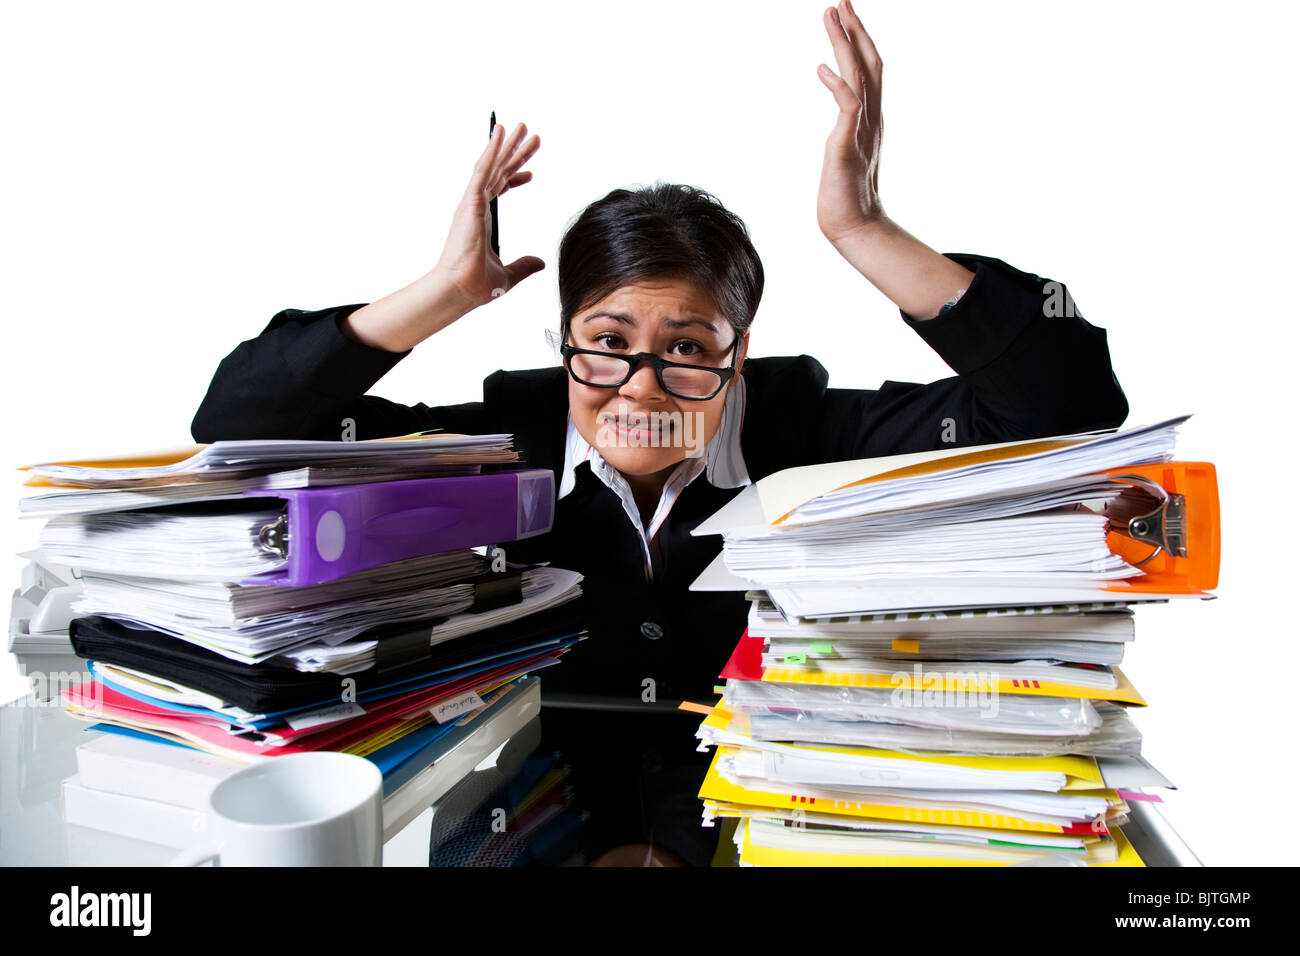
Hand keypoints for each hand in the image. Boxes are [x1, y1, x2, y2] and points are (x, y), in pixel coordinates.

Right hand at [432, 121, 544, 312]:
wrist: (459, 291)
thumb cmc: (475, 286)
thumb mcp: (508, 275)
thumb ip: (524, 266)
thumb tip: (541, 262)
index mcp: (482, 220)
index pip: (499, 190)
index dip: (515, 178)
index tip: (531, 173)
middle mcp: (475, 207)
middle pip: (499, 172)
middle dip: (516, 153)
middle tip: (532, 136)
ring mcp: (471, 203)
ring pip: (491, 165)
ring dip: (506, 145)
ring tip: (521, 126)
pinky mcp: (470, 203)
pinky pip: (482, 170)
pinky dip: (491, 150)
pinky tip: (500, 132)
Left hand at [816, 1, 886, 246]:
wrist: (854, 227)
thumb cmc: (846, 195)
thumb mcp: (846, 151)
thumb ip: (848, 127)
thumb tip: (848, 107)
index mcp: (871, 119)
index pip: (870, 69)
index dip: (859, 40)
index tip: (844, 14)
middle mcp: (871, 119)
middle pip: (869, 64)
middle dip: (855, 30)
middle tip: (840, 2)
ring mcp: (862, 131)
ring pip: (858, 77)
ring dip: (844, 45)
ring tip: (831, 16)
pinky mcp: (847, 146)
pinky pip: (847, 108)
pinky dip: (836, 86)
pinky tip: (821, 69)